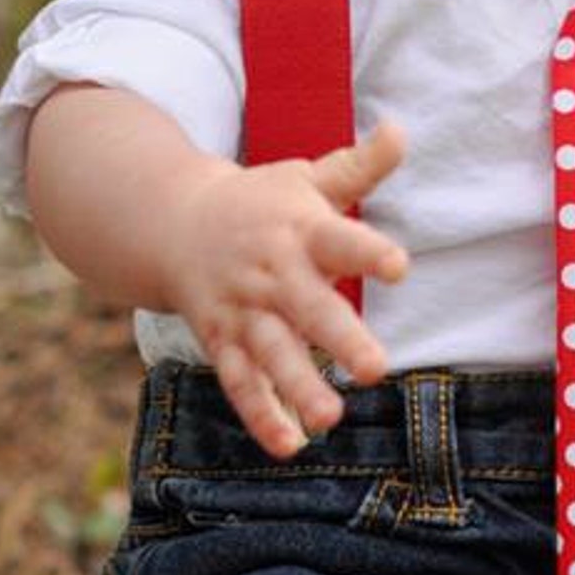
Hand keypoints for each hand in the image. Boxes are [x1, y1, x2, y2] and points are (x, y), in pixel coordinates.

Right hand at [163, 117, 408, 454]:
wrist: (172, 222)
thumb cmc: (259, 202)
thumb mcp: (306, 178)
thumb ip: (358, 166)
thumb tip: (402, 129)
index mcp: (300, 230)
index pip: (340, 240)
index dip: (369, 253)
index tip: (400, 266)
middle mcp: (272, 273)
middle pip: (308, 308)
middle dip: (339, 339)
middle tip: (377, 369)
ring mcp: (244, 311)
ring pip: (272, 354)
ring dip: (298, 388)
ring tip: (331, 420)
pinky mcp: (222, 341)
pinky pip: (240, 382)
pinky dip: (261, 415)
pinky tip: (287, 445)